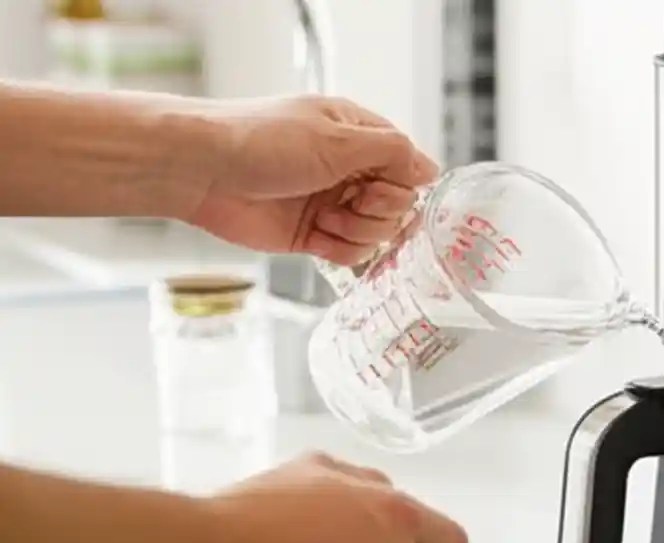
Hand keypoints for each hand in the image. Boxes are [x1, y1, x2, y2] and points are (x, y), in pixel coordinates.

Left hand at [189, 96, 436, 265]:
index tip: (375, 184)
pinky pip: (352, 253)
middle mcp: (348, 170)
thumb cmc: (262, 142)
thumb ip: (392, 153)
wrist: (202, 172)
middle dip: (379, 212)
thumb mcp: (337, 138)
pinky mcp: (313, 236)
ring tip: (325, 219)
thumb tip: (431, 169)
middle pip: (398, 205)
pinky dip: (342, 250)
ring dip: (357, 232)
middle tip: (348, 202)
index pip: (408, 166)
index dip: (401, 184)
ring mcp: (332, 204)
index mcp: (357, 136)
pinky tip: (319, 238)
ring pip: (378, 233)